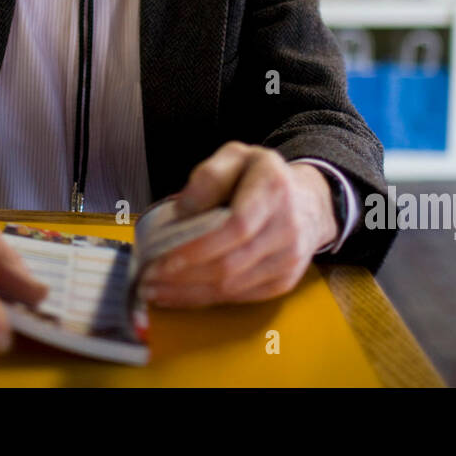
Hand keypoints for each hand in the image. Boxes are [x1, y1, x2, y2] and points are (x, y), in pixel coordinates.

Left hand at [138, 142, 337, 307]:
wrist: (308, 202)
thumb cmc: (262, 178)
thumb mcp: (236, 156)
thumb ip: (209, 175)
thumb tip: (184, 210)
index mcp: (273, 188)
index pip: (236, 226)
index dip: (199, 248)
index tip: (164, 260)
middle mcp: (287, 227)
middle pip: (231, 264)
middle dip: (184, 277)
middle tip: (148, 279)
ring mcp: (288, 258)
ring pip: (233, 287)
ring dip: (189, 294)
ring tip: (156, 290)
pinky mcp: (283, 280)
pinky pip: (240, 297)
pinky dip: (207, 299)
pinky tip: (181, 295)